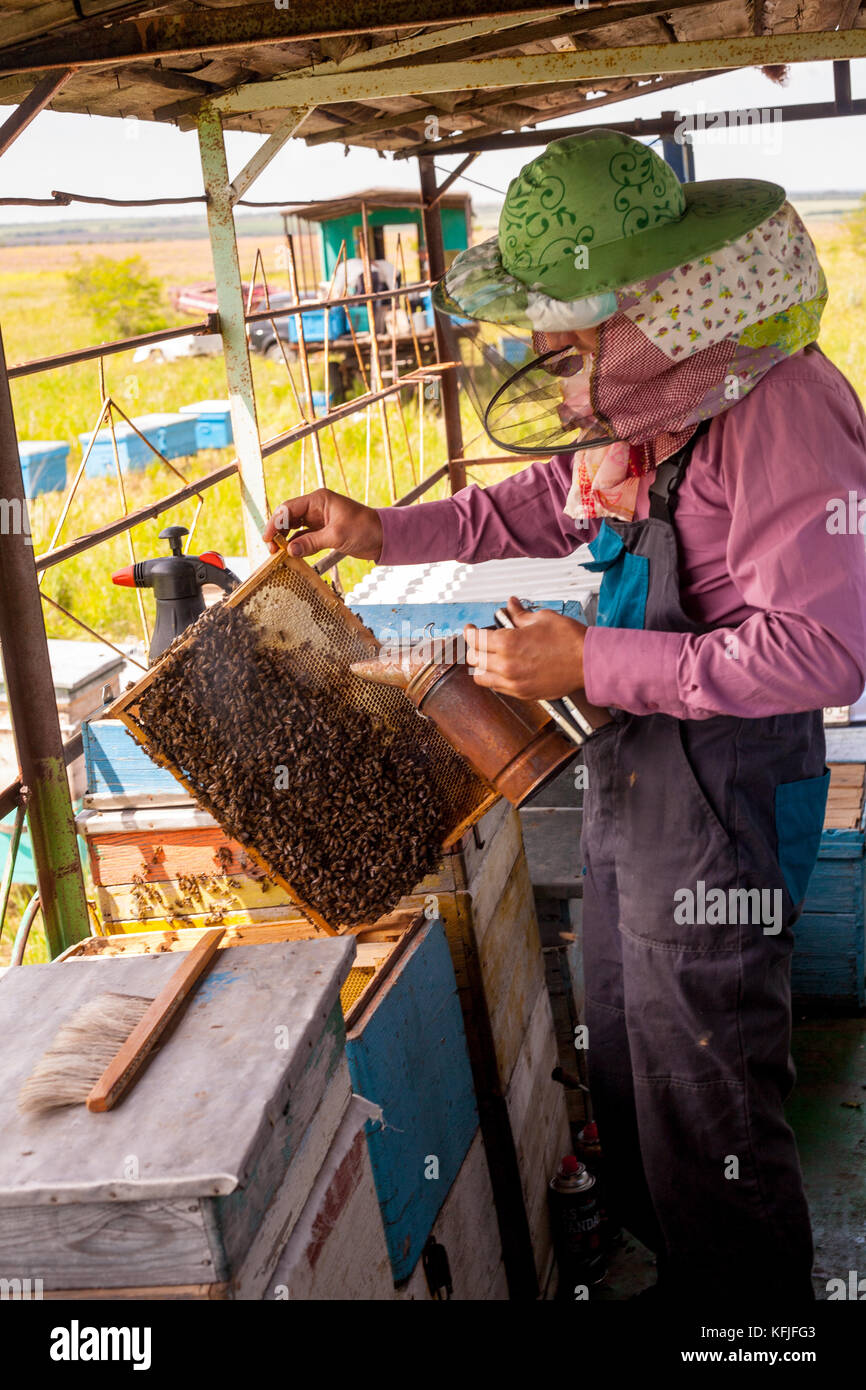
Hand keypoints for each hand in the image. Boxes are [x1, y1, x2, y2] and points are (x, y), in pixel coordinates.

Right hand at [262, 488, 383, 559]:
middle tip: (271, 549)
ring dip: (286, 540)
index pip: (289, 508)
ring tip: (278, 554)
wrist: (384, 537)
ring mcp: (319, 521)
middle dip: (277, 532)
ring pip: (295, 529)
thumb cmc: (365, 529)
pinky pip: (305, 538)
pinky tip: (292, 555)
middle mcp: (316, 508)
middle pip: (288, 517)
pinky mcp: (324, 533)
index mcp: (318, 500)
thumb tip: (291, 551)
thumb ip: (312, 542)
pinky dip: (298, 546)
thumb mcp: (337, 536)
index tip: (267, 538)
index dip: (275, 522)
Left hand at [465, 596, 586, 699]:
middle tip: (479, 641)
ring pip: (482, 678)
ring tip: (488, 657)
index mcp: (508, 644)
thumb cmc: (570, 640)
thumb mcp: (542, 618)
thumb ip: (520, 614)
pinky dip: (495, 678)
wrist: (589, 662)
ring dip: (481, 666)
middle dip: (474, 647)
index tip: (470, 628)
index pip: (475, 639)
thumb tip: (511, 606)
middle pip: (474, 659)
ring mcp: (513, 683)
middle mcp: (506, 666)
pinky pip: (498, 688)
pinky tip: (502, 669)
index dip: (469, 631)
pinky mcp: (523, 694)